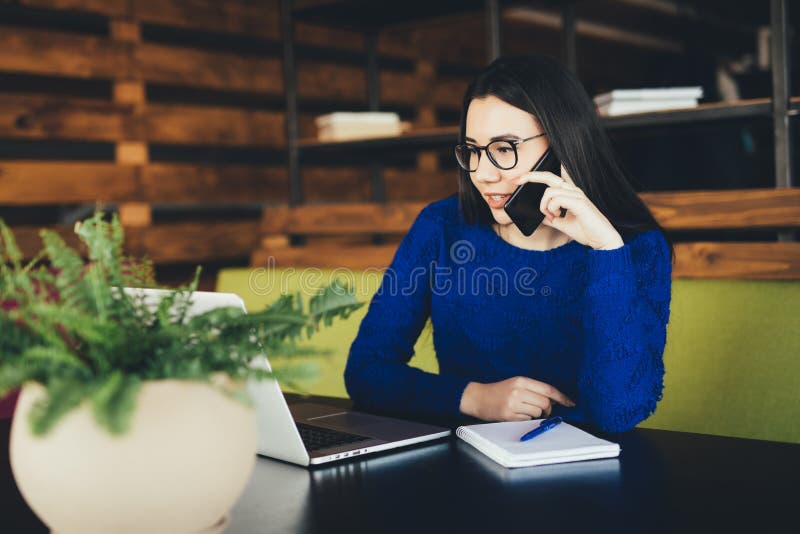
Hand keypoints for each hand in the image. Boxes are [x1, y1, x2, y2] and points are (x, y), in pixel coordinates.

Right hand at [459, 376, 575, 421]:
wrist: (478, 397)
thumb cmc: (498, 391)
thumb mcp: (515, 384)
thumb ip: (533, 389)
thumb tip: (554, 400)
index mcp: (521, 380)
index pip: (547, 389)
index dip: (561, 397)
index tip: (570, 403)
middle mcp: (518, 391)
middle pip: (545, 403)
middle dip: (547, 409)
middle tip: (541, 410)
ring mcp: (513, 404)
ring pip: (538, 412)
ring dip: (536, 414)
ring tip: (523, 409)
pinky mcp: (509, 415)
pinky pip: (528, 420)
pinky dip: (526, 419)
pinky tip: (516, 414)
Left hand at [510, 166, 624, 249]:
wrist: (602, 240)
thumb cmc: (586, 231)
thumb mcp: (562, 224)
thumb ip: (551, 217)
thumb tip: (539, 215)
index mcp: (570, 193)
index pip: (550, 178)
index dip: (534, 176)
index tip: (518, 179)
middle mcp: (573, 190)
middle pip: (548, 177)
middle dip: (530, 176)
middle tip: (516, 180)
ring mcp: (577, 195)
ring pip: (549, 193)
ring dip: (545, 207)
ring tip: (553, 217)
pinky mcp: (579, 203)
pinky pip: (556, 200)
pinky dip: (552, 209)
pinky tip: (558, 216)